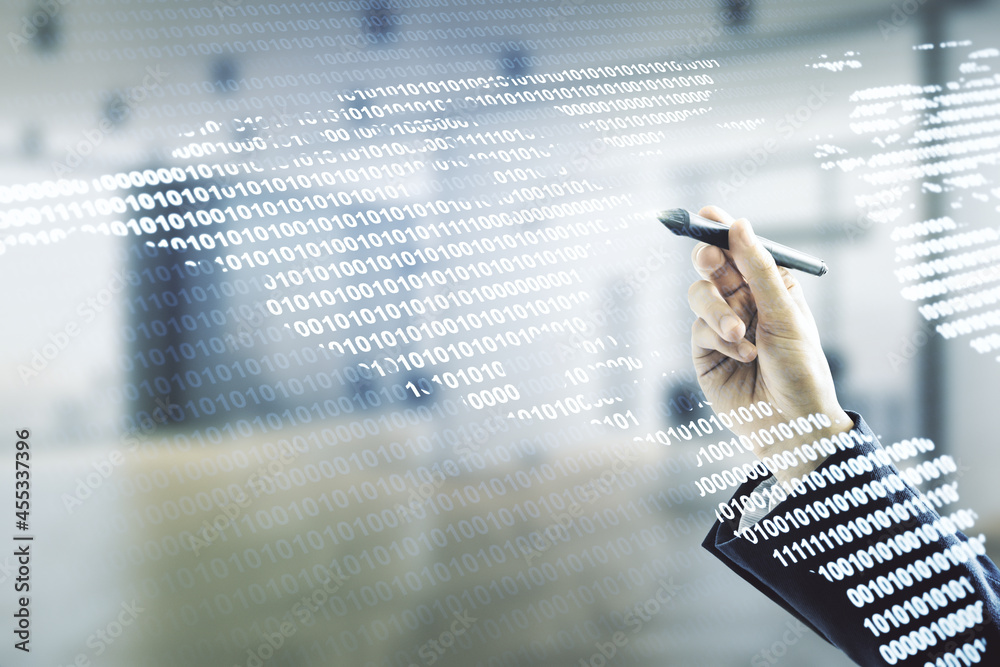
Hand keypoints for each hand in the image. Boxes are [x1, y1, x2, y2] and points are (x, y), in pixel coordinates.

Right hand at [687, 206, 851, 482]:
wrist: (792, 427)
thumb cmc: (801, 370)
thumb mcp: (785, 314)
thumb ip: (757, 270)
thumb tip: (739, 225)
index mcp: (770, 287)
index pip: (742, 250)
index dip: (723, 231)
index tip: (708, 214)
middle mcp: (744, 303)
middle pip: (712, 267)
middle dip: (710, 263)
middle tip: (710, 261)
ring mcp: (721, 327)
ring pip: (699, 297)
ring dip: (717, 311)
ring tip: (739, 335)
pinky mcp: (705, 353)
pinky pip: (698, 330)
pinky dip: (718, 339)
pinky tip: (742, 356)